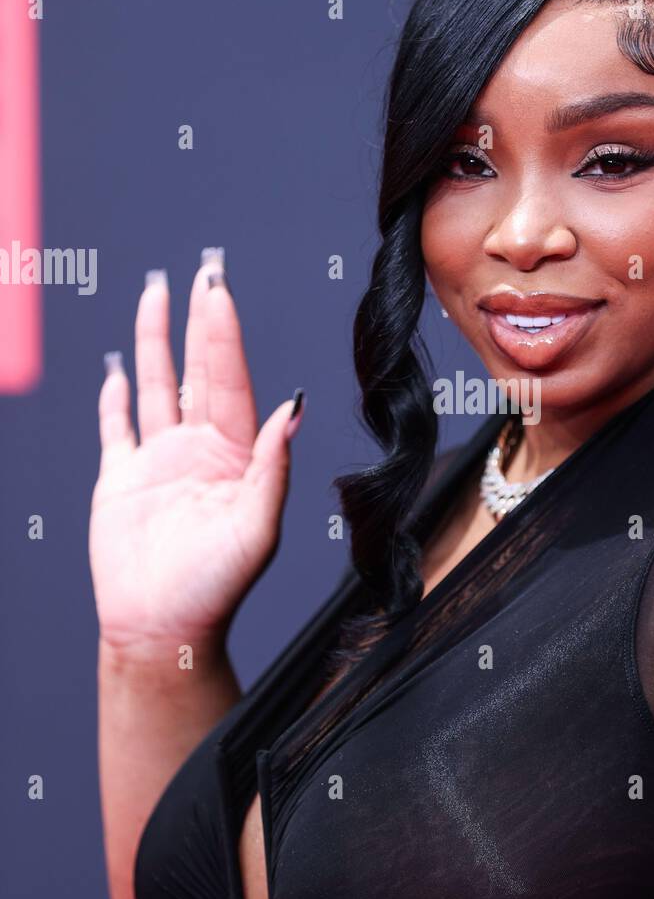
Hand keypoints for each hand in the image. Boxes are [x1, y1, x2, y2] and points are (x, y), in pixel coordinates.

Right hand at [89, 253, 305, 663]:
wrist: (162, 628)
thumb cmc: (217, 586)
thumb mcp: (257, 525)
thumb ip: (271, 464)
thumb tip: (292, 406)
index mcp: (233, 453)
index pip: (228, 378)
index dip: (223, 332)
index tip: (218, 290)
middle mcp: (198, 448)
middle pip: (196, 369)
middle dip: (199, 319)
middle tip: (204, 270)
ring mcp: (157, 460)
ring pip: (156, 384)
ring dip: (155, 341)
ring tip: (156, 294)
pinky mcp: (119, 480)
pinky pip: (116, 426)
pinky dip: (116, 396)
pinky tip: (120, 367)